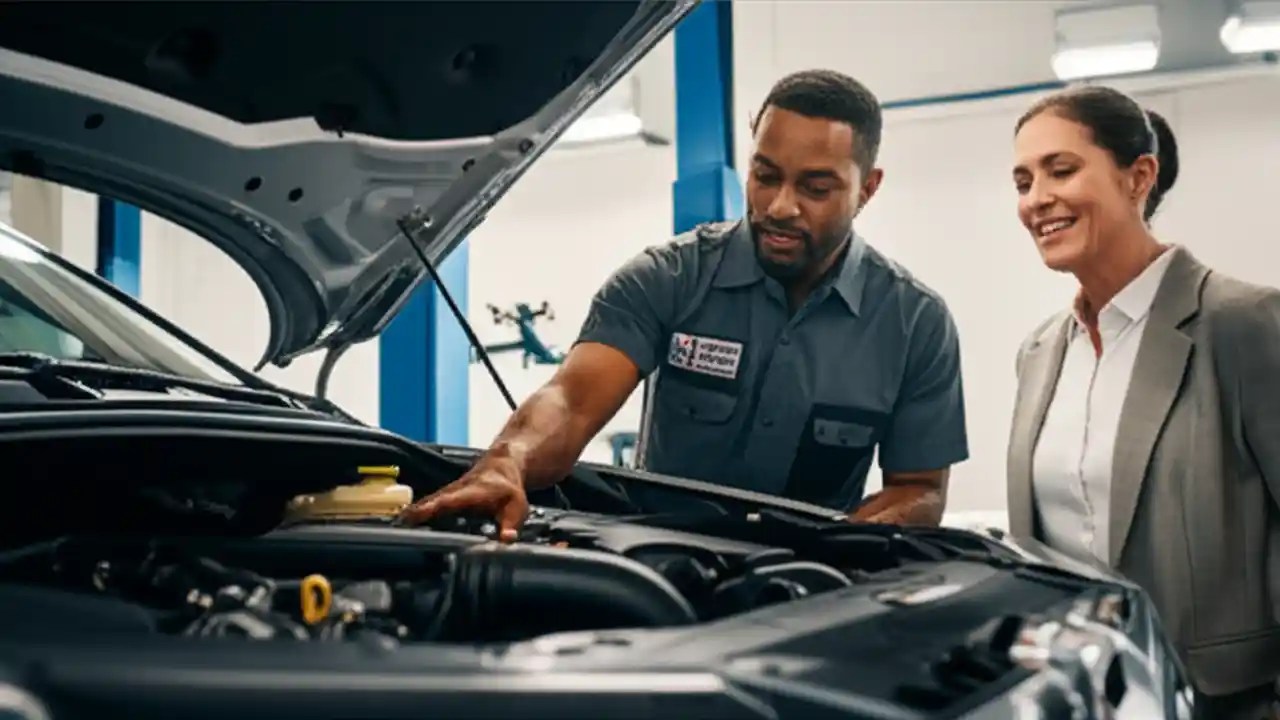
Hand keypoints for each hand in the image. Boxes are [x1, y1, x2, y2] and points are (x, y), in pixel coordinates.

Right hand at [397, 456, 528, 542]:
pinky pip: (428, 506)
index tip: (412, 517)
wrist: (503, 466)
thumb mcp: (516, 507)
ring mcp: (447, 493)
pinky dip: (417, 515)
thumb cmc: (507, 487)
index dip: (429, 509)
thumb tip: (507, 540)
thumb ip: (511, 524)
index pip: (446, 501)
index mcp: (470, 493)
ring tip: (396, 531)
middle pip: (429, 503)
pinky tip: (406, 527)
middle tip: (396, 530)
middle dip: (413, 515)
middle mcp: (454, 491)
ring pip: (426, 503)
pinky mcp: (444, 497)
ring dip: (412, 515)